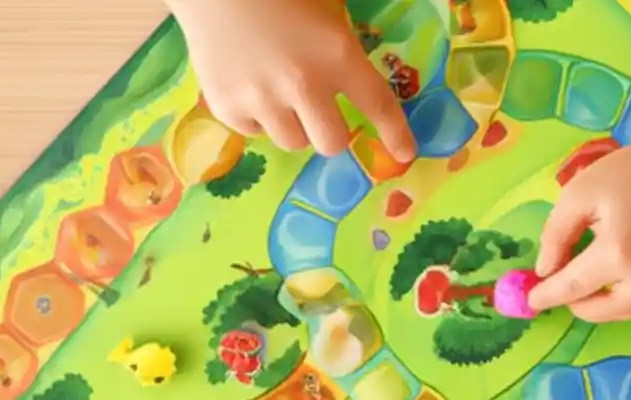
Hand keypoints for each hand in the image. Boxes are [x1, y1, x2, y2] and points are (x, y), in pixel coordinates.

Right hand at [168, 0, 415, 160]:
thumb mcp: (327, 13)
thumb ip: (343, 53)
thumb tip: (354, 88)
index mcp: (337, 55)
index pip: (377, 104)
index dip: (395, 133)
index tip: (404, 154)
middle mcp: (303, 84)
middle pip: (332, 143)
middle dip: (331, 132)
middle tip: (320, 114)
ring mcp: (261, 100)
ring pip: (292, 142)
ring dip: (293, 125)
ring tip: (278, 93)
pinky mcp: (226, 106)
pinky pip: (253, 132)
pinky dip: (256, 117)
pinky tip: (249, 85)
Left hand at [527, 127, 630, 322]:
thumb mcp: (580, 193)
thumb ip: (555, 236)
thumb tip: (546, 272)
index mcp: (618, 254)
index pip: (572, 288)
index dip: (548, 296)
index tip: (531, 301)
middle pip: (599, 311)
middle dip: (575, 302)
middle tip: (563, 286)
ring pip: (624, 312)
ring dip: (603, 300)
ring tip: (596, 271)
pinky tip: (628, 268)